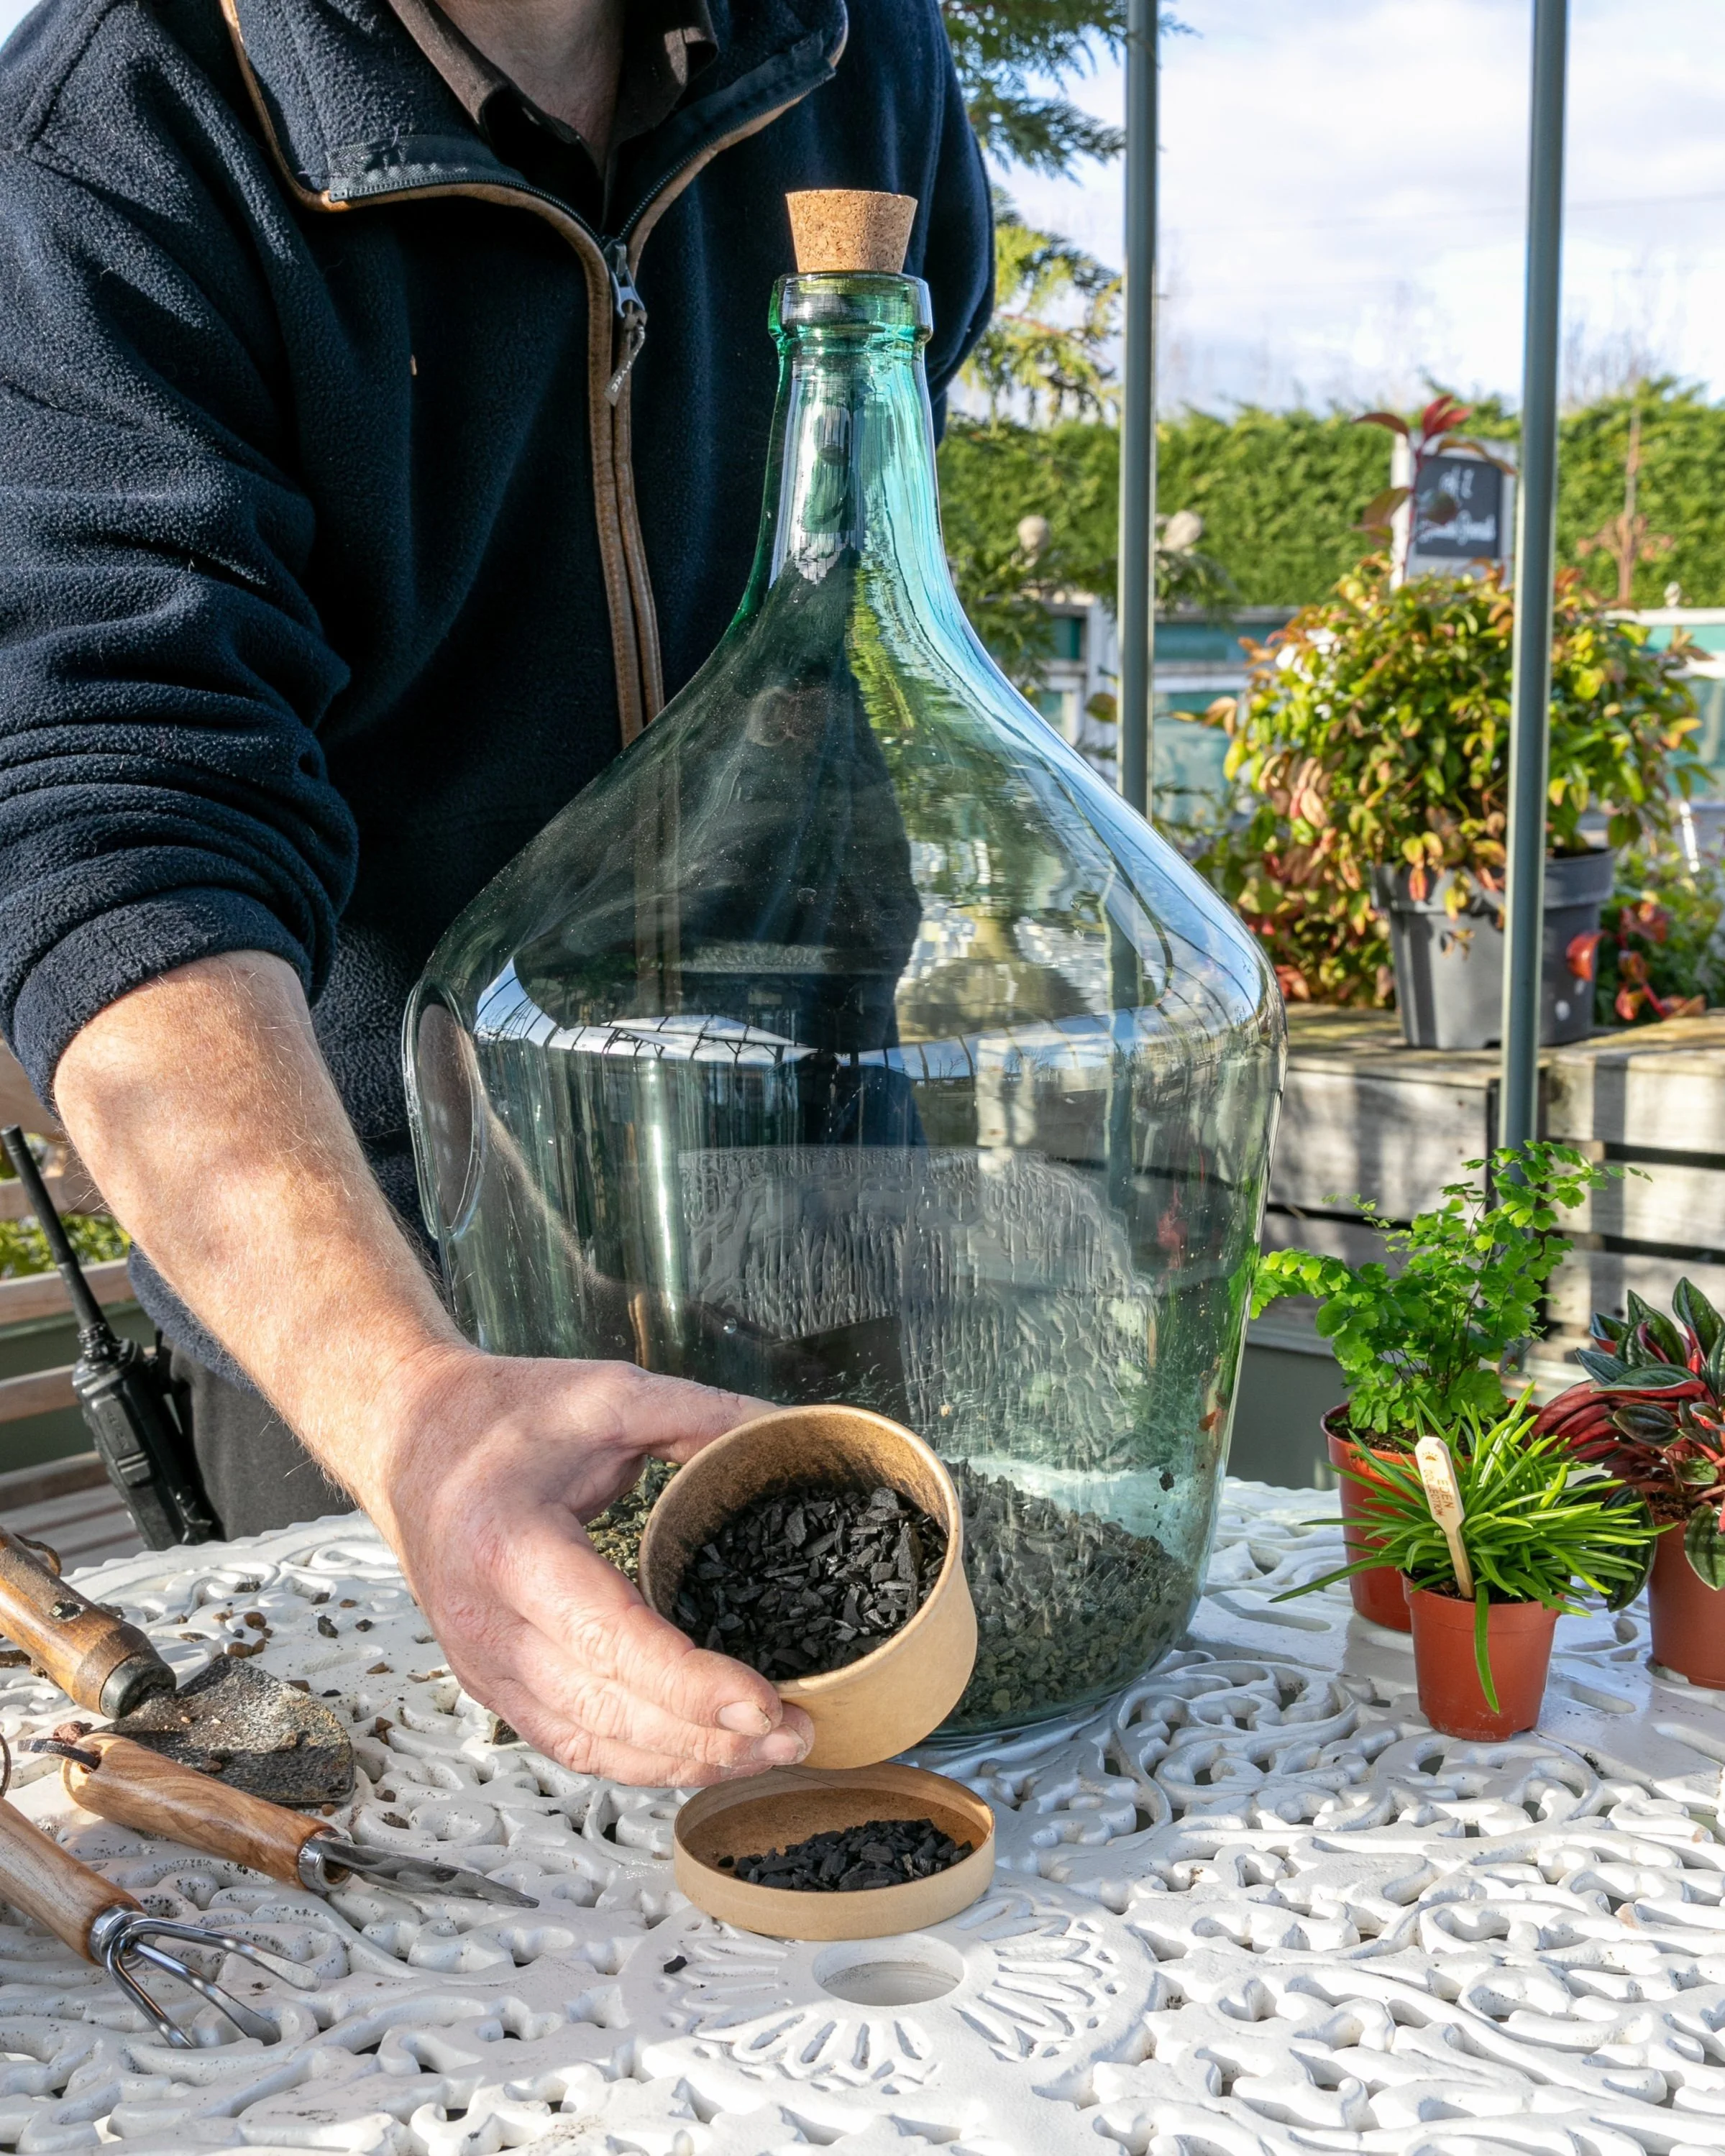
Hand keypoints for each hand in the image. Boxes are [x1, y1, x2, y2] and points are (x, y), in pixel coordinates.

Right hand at [360, 1345, 813, 1785]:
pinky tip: (702, 1754)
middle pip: (604, 1710)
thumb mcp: (609, 1394)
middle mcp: (486, 1622)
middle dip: (707, 1736)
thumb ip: (703, 1415)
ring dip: (683, 1761)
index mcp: (509, 1546)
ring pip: (589, 1745)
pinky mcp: (491, 1682)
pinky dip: (639, 1761)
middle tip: (797, 1732)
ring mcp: (482, 1663)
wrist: (410, 1438)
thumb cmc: (503, 1415)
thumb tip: (792, 1436)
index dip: (691, 1683)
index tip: (767, 1701)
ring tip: (768, 1750)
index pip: (608, 1637)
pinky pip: (569, 1745)